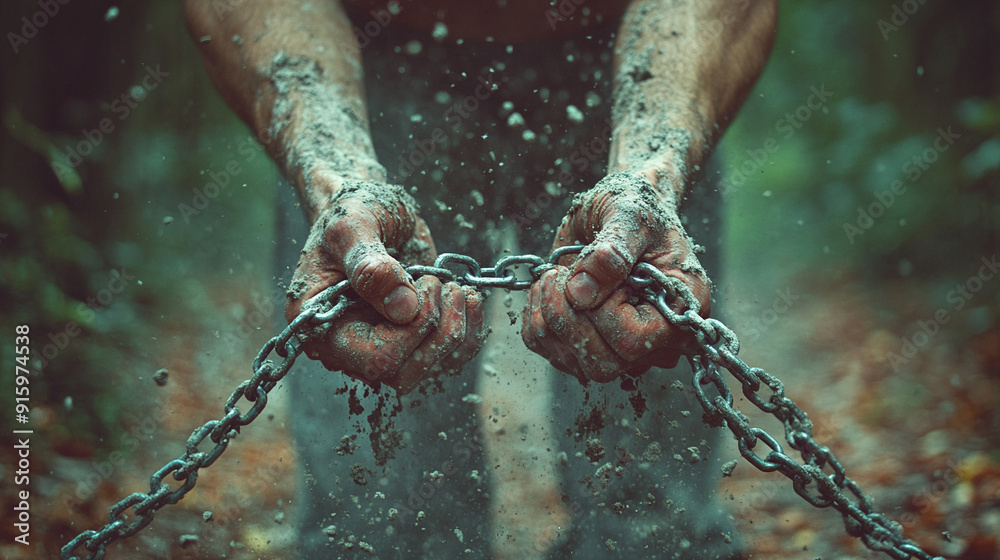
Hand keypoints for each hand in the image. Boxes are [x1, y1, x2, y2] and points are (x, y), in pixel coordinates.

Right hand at [285, 180, 486, 392]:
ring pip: (431, 370)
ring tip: (455, 287)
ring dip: (456, 331)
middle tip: (442, 285)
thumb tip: (404, 308)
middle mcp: (350, 348)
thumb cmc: (351, 212)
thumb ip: (370, 266)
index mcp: (322, 329)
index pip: (375, 360)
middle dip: (438, 334)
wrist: (370, 208)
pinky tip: (469, 297)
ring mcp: (382, 346)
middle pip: (405, 376)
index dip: (409, 332)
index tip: (421, 285)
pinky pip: (448, 357)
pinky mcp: (411, 338)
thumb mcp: (351, 228)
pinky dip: (469, 331)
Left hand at [521, 172, 710, 382]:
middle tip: (559, 273)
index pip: (635, 342)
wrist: (620, 210)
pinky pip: (551, 352)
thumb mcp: (628, 215)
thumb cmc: (635, 206)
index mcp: (681, 311)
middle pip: (603, 364)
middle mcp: (656, 341)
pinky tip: (547, 289)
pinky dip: (536, 320)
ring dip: (548, 317)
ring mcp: (622, 350)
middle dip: (568, 319)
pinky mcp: (589, 345)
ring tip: (553, 274)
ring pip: (574, 363)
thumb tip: (581, 292)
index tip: (595, 271)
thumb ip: (612, 250)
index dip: (603, 312)